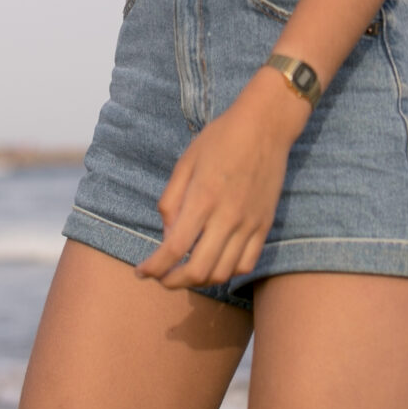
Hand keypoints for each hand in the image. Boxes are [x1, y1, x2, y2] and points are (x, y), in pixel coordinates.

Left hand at [137, 70, 309, 289]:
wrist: (265, 126)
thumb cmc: (221, 138)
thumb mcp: (186, 162)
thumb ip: (171, 201)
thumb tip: (167, 235)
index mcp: (203, 198)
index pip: (174, 249)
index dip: (154, 267)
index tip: (141, 272)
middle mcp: (227, 217)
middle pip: (198, 270)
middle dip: (173, 282)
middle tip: (161, 278)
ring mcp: (249, 224)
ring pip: (223, 273)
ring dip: (200, 281)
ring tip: (186, 272)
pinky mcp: (265, 225)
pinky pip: (247, 264)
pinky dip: (228, 272)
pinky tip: (215, 263)